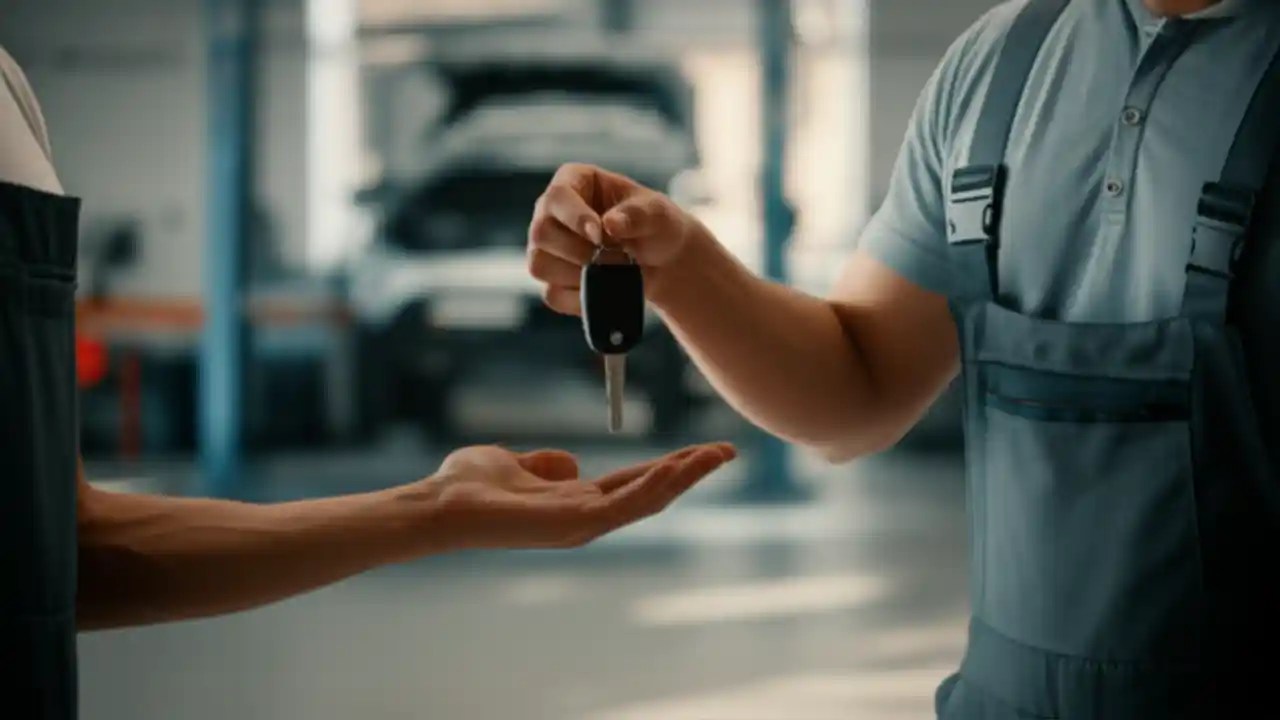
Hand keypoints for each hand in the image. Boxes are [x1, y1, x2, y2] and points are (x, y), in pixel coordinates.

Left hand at [419, 442, 735, 551]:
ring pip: (647, 500)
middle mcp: (585, 518)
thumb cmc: (465, 486)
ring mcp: (583, 525)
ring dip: (684, 477)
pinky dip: (654, 485)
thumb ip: (543, 462)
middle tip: (727, 451)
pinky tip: (678, 467)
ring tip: (715, 455)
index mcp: (575, 502)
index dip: (669, 466)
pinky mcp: (575, 525)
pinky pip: (625, 504)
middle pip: (650, 492)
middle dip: (690, 472)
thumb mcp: (513, 462)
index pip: (633, 482)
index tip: (701, 451)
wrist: (440, 504)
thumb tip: (567, 462)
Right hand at [527, 163, 701, 315]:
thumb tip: (609, 224)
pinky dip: (581, 298)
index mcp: (574, 181)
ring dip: (579, 274)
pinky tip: (605, 289)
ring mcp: (547, 248)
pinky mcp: (552, 280)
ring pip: (539, 266)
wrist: (661, 260)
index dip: (575, 217)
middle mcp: (551, 213)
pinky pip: (552, 295)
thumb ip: (637, 215)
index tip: (600, 234)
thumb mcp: (657, 213)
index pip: (557, 196)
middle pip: (541, 233)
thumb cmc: (655, 225)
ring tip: (613, 271)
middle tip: (614, 257)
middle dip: (580, 251)